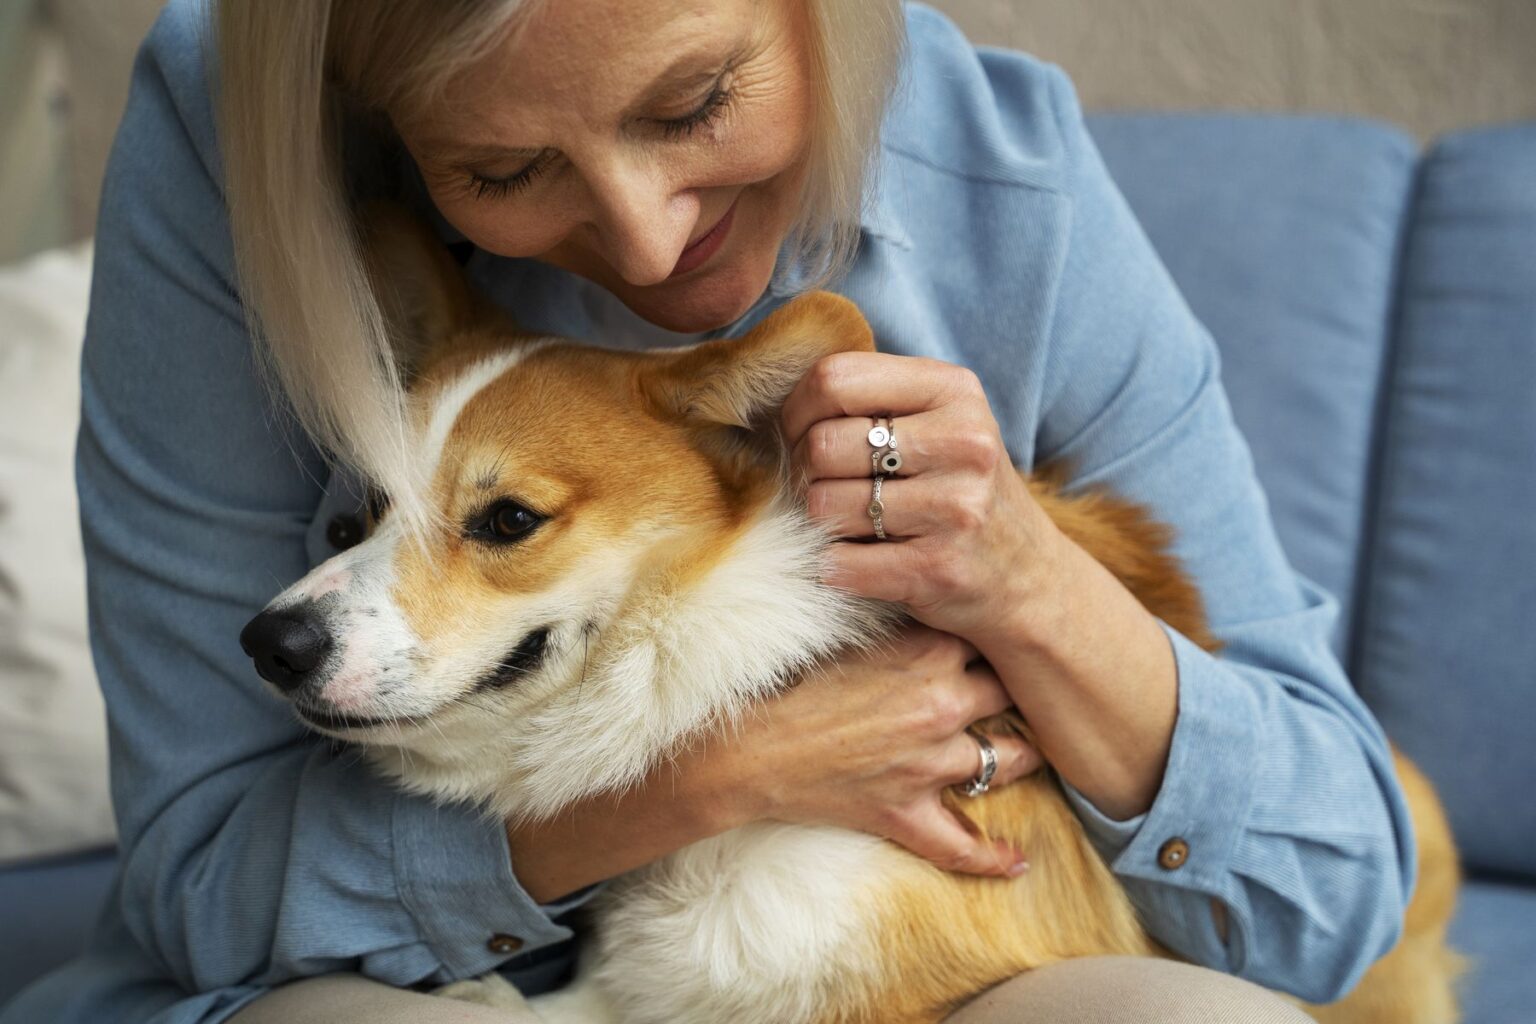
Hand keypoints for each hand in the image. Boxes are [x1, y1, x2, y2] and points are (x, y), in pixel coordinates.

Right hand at [721, 624, 1041, 876]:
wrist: (747, 746)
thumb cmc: (790, 684)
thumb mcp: (853, 637)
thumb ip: (903, 625)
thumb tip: (933, 602)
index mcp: (928, 653)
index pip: (992, 637)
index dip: (1001, 636)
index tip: (1008, 636)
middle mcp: (942, 706)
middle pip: (1011, 693)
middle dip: (1019, 691)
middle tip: (1027, 690)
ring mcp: (930, 765)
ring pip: (1007, 761)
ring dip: (1022, 756)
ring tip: (1029, 752)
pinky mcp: (908, 813)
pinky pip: (962, 845)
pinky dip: (994, 857)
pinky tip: (1018, 859)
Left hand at [780, 352, 1054, 644]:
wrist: (1028, 579)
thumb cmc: (959, 491)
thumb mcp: (939, 422)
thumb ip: (872, 398)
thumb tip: (771, 401)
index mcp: (954, 390)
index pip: (834, 377)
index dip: (797, 410)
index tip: (801, 436)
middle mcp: (963, 442)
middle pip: (821, 445)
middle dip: (806, 474)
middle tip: (827, 490)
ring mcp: (955, 507)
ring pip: (824, 506)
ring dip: (824, 524)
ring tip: (855, 526)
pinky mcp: (939, 567)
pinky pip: (840, 563)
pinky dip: (836, 568)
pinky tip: (861, 563)